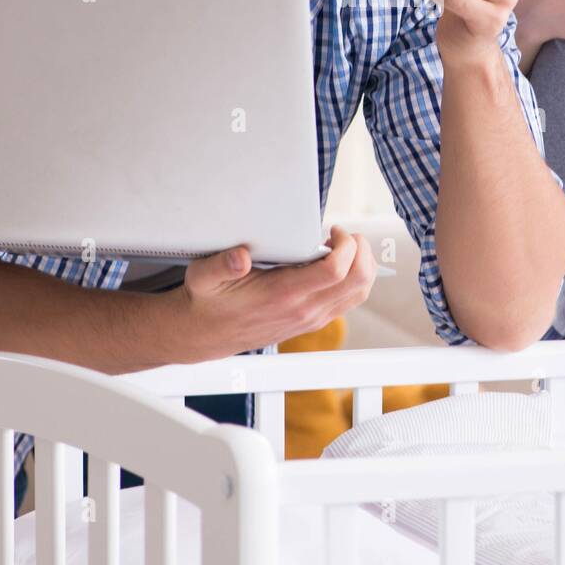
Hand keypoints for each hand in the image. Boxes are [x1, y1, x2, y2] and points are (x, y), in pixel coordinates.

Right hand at [175, 225, 375, 358]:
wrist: (206, 335)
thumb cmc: (209, 300)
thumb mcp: (203, 277)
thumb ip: (221, 265)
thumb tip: (240, 256)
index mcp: (283, 295)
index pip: (335, 271)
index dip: (345, 245)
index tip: (332, 229)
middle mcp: (304, 310)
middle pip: (358, 281)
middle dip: (360, 250)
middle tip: (343, 234)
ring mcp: (312, 318)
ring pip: (359, 292)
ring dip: (361, 264)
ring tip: (341, 245)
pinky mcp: (313, 320)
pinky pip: (349, 300)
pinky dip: (354, 277)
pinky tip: (334, 261)